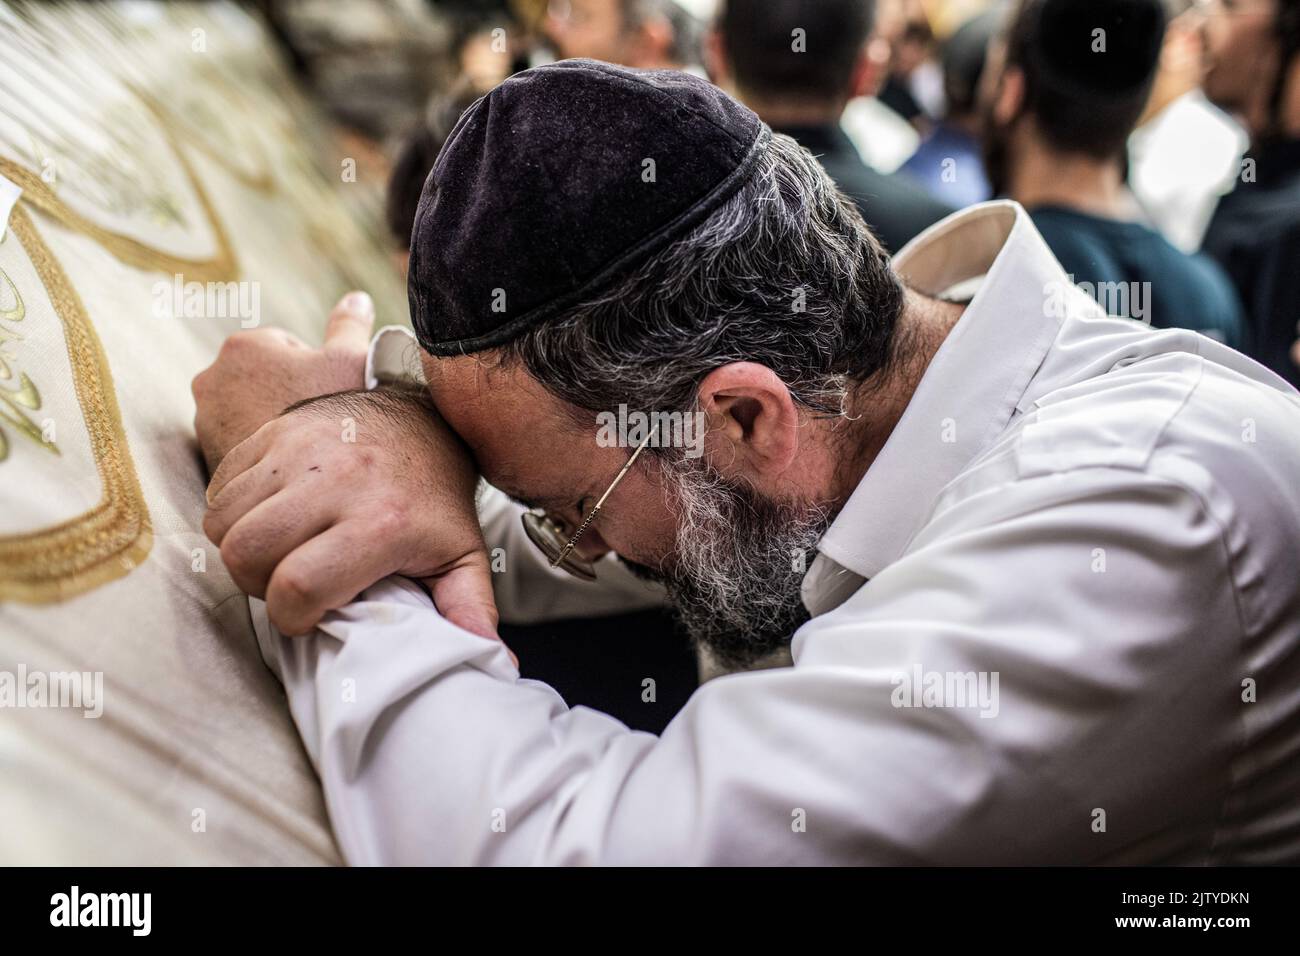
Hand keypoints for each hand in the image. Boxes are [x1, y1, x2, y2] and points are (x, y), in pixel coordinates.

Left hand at [192, 291, 375, 471]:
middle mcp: (211, 379)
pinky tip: (286, 463)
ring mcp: (205, 420)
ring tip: (304, 444)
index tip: (330, 394)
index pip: (286, 346)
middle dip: (288, 392)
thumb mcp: (352, 361)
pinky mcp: (206, 456)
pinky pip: (239, 442)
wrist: (311, 486)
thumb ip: (349, 325)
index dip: (316, 369)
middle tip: (319, 419)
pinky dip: (259, 447)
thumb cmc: (332, 415)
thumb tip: (357, 297)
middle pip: (263, 378)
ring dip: (271, 420)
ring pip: (250, 411)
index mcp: (243, 347)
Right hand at [203, 387, 504, 652]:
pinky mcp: (276, 430)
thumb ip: (469, 609)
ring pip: (224, 522)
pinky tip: (268, 517)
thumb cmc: (435, 498)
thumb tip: (493, 663)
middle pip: (248, 554)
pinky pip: (220, 484)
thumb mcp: (461, 554)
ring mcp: (301, 449)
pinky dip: (231, 510)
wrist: (425, 418)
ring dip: (241, 548)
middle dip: (257, 585)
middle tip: (287, 585)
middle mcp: (337, 480)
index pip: (297, 587)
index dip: (291, 617)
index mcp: (382, 522)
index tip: (307, 617)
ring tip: (276, 553)